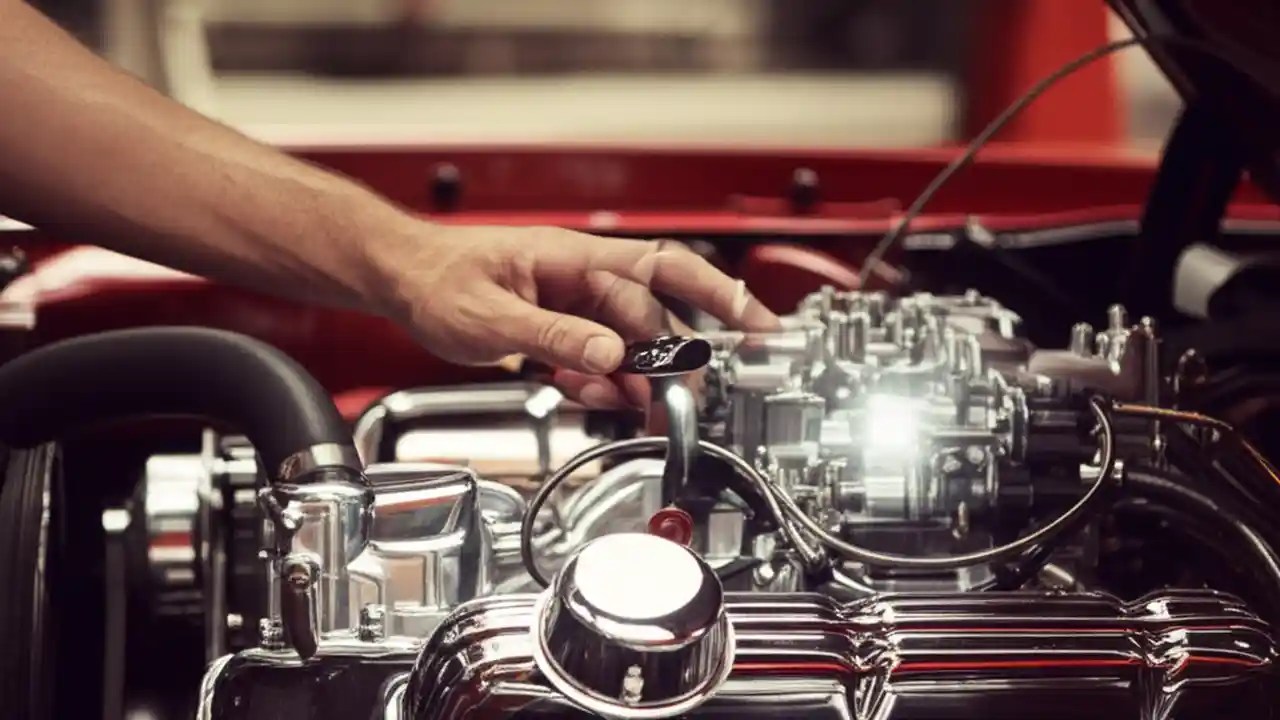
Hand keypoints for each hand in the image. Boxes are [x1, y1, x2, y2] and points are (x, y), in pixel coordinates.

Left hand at [369, 223, 780, 407]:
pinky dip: (597, 380)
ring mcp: (576, 303)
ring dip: (626, 379)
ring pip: (628, 346)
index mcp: (576, 259)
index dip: (719, 295)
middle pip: (653, 322)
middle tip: (666, 402)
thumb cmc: (437, 279)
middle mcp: (584, 278)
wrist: (403, 280)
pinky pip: (600, 357)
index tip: (757, 324)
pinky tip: (577, 389)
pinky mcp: (564, 327)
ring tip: (605, 399)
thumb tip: (609, 354)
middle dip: (665, 365)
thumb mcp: (490, 316)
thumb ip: (553, 336)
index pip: (664, 273)